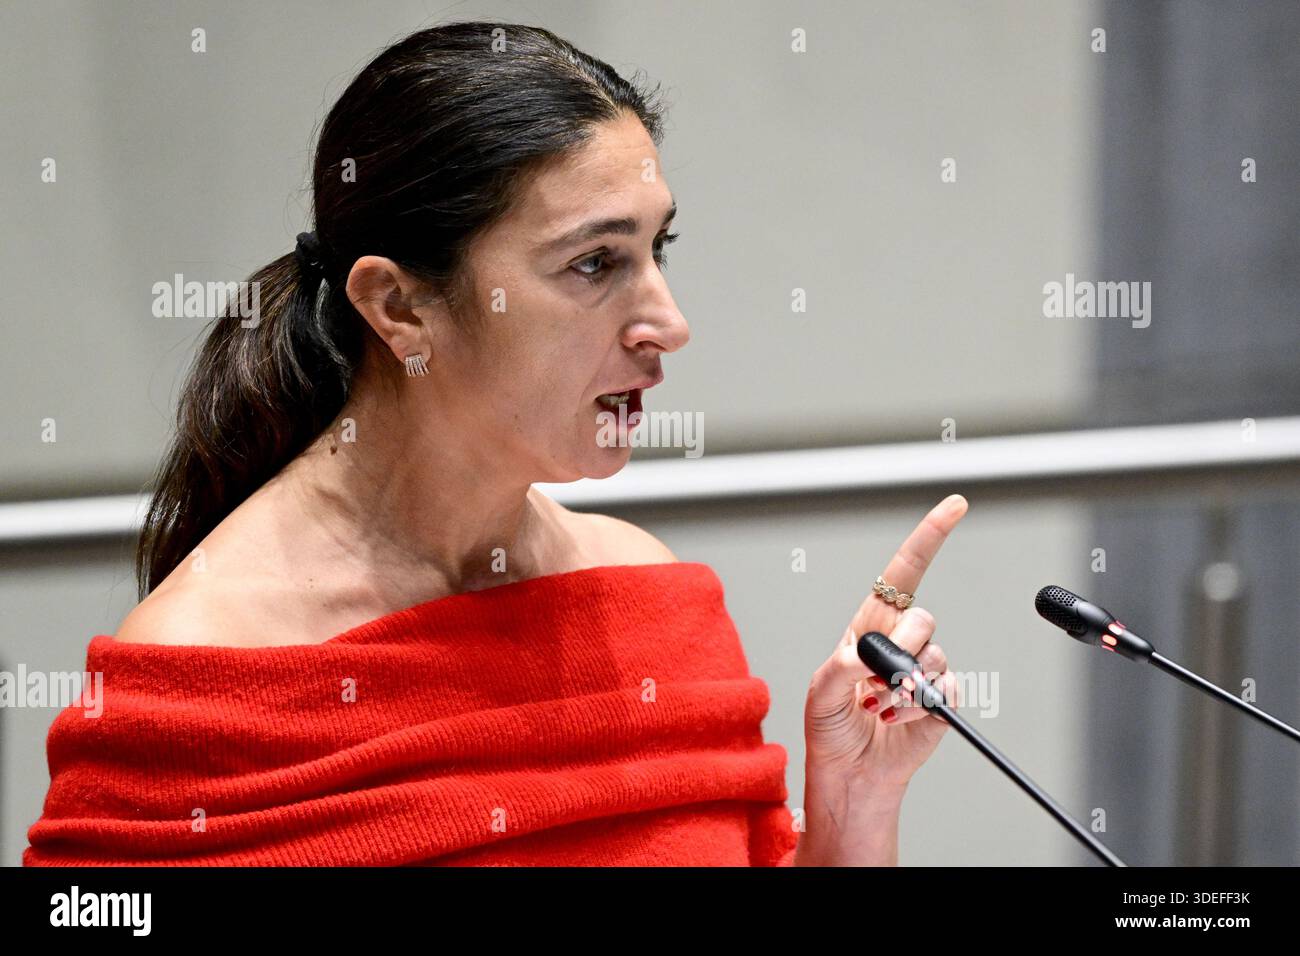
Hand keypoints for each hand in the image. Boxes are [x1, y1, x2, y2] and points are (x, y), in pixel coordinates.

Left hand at [795, 494, 967, 864]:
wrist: (851, 774)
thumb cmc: (829, 729)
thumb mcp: (819, 692)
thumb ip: (840, 667)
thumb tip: (866, 654)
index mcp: (870, 626)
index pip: (904, 571)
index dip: (929, 537)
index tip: (955, 506)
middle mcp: (900, 642)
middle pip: (923, 617)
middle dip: (903, 645)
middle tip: (876, 679)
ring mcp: (923, 669)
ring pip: (936, 653)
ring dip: (905, 684)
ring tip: (879, 705)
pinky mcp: (940, 699)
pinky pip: (947, 688)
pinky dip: (920, 704)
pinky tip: (896, 717)